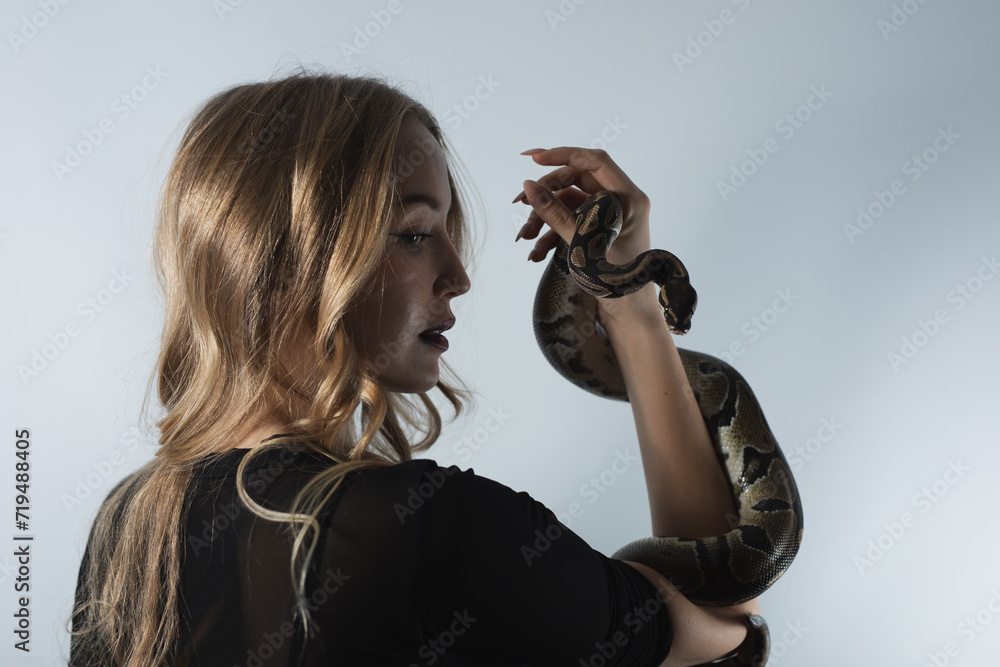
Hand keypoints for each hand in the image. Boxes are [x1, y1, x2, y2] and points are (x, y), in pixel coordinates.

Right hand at [514, 147, 660, 323]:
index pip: (594, 161)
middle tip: (520, 205)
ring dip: (543, 218)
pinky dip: (551, 234)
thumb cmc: (616, 281)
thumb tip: (528, 186)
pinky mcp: (596, 230)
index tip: (534, 158)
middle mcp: (619, 201)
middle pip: (575, 181)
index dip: (563, 154)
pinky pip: (570, 221)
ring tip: (524, 239)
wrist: (627, 314)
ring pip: (568, 203)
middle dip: (545, 194)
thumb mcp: (582, 245)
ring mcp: (607, 216)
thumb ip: (555, 214)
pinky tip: (535, 253)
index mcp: (629, 197)